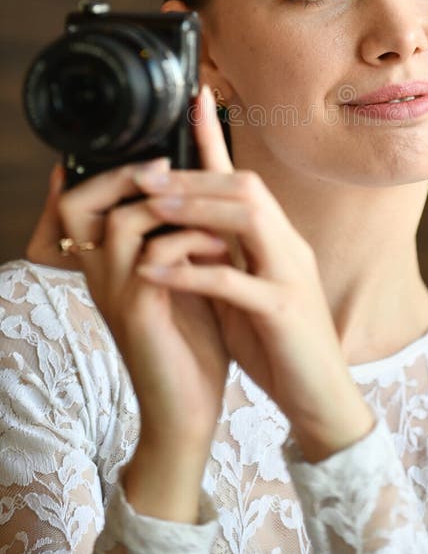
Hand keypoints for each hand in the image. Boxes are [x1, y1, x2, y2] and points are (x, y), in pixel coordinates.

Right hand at [26, 149, 232, 519]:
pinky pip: (155, 259)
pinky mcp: (141, 314)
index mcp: (110, 263)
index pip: (80, 203)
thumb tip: (197, 191)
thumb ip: (180, 236)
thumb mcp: (184, 276)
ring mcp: (117, 294)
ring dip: (171, 205)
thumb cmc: (188, 340)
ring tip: (210, 207)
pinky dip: (191, 242)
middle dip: (124, 174)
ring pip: (121, 222)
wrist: (188, 408)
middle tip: (164, 163)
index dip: (98, 171)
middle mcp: (103, 274)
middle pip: (81, 203)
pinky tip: (221, 247)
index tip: (138, 144)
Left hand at [135, 85, 374, 462]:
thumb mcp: (242, 292)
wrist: (320, 398)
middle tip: (146, 174)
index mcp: (277, 239)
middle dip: (195, 174)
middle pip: (246, 186)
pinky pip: (235, 280)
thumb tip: (176, 232)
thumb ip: (219, 258)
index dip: (218, 136)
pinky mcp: (285, 310)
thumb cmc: (278, 345)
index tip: (194, 97)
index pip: (244, 177)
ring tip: (154, 208)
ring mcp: (290, 274)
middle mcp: (288, 245)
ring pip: (249, 216)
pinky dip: (193, 272)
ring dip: (198, 207)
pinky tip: (156, 272)